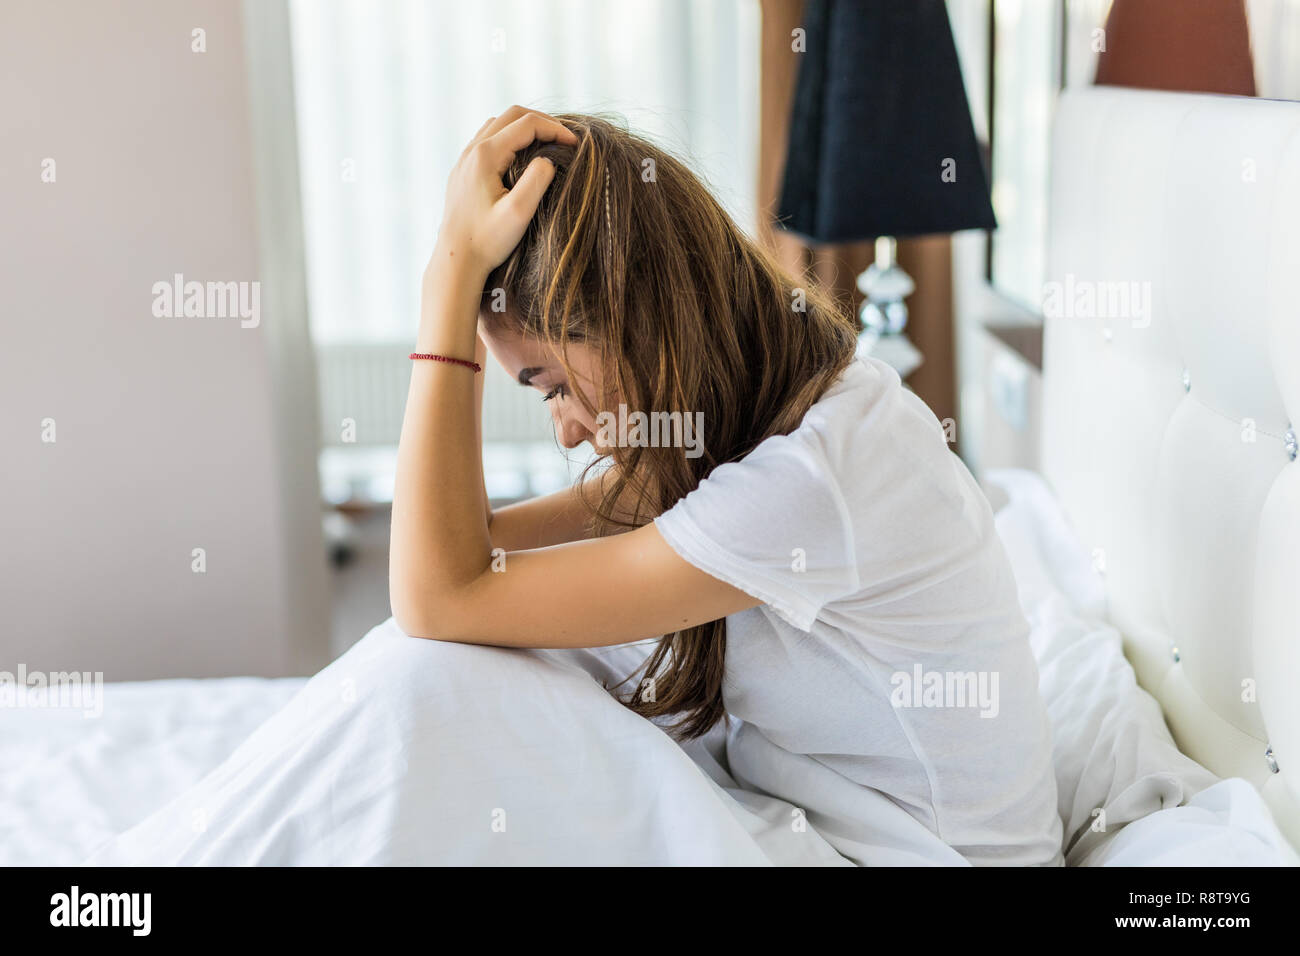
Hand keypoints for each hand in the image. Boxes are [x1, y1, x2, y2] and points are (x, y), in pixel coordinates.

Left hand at [428, 106, 577, 285]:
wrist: (456, 260)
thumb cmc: (487, 241)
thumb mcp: (518, 213)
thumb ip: (536, 181)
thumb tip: (548, 160)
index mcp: (486, 155)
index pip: (527, 124)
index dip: (555, 129)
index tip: (575, 145)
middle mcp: (472, 151)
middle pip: (511, 115)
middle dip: (542, 122)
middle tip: (565, 138)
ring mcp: (465, 160)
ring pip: (498, 124)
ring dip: (525, 127)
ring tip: (547, 144)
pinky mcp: (463, 171)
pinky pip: (488, 140)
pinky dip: (510, 138)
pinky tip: (522, 158)